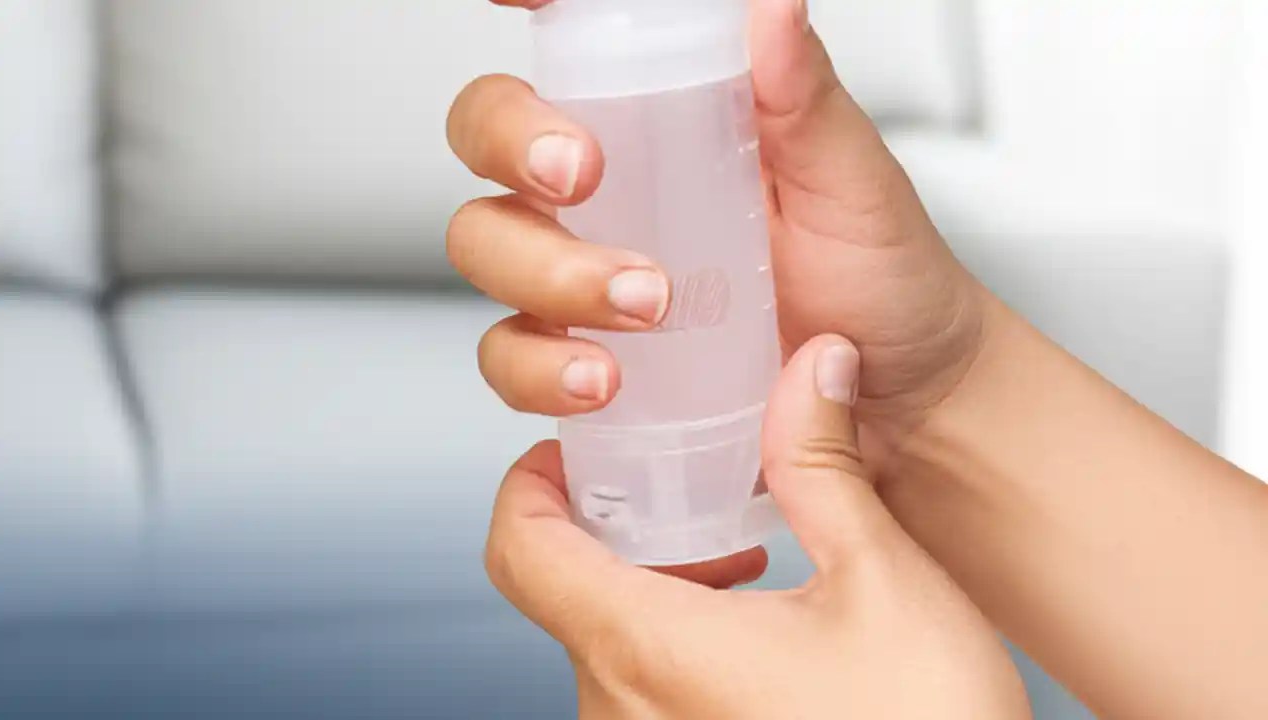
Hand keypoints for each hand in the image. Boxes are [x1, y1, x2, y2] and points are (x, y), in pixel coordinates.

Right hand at [446, 0, 987, 449]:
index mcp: (665, 119)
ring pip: (487, 244)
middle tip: (583, 174)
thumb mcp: (852, 183)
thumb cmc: (878, 281)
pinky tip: (601, 380)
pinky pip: (515, 357)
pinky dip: (540, 370)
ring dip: (543, 272)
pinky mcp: (586, 354)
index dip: (530, 3)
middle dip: (512, 145)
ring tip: (643, 305)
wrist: (899, 402)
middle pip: (487, 135)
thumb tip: (773, 12)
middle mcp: (610, 188)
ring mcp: (586, 270)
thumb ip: (806, 99)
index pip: (571, 43)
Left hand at [486, 337, 1030, 719]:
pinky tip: (753, 625)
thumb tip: (811, 372)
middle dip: (624, 529)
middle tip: (689, 492)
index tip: (568, 453)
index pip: (521, 549)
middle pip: (566, 589)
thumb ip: (824, 466)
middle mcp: (624, 712)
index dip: (530, 484)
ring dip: (656, 586)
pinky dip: (673, 640)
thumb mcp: (884, 581)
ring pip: (606, 641)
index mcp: (649, 650)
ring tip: (743, 560)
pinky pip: (639, 691)